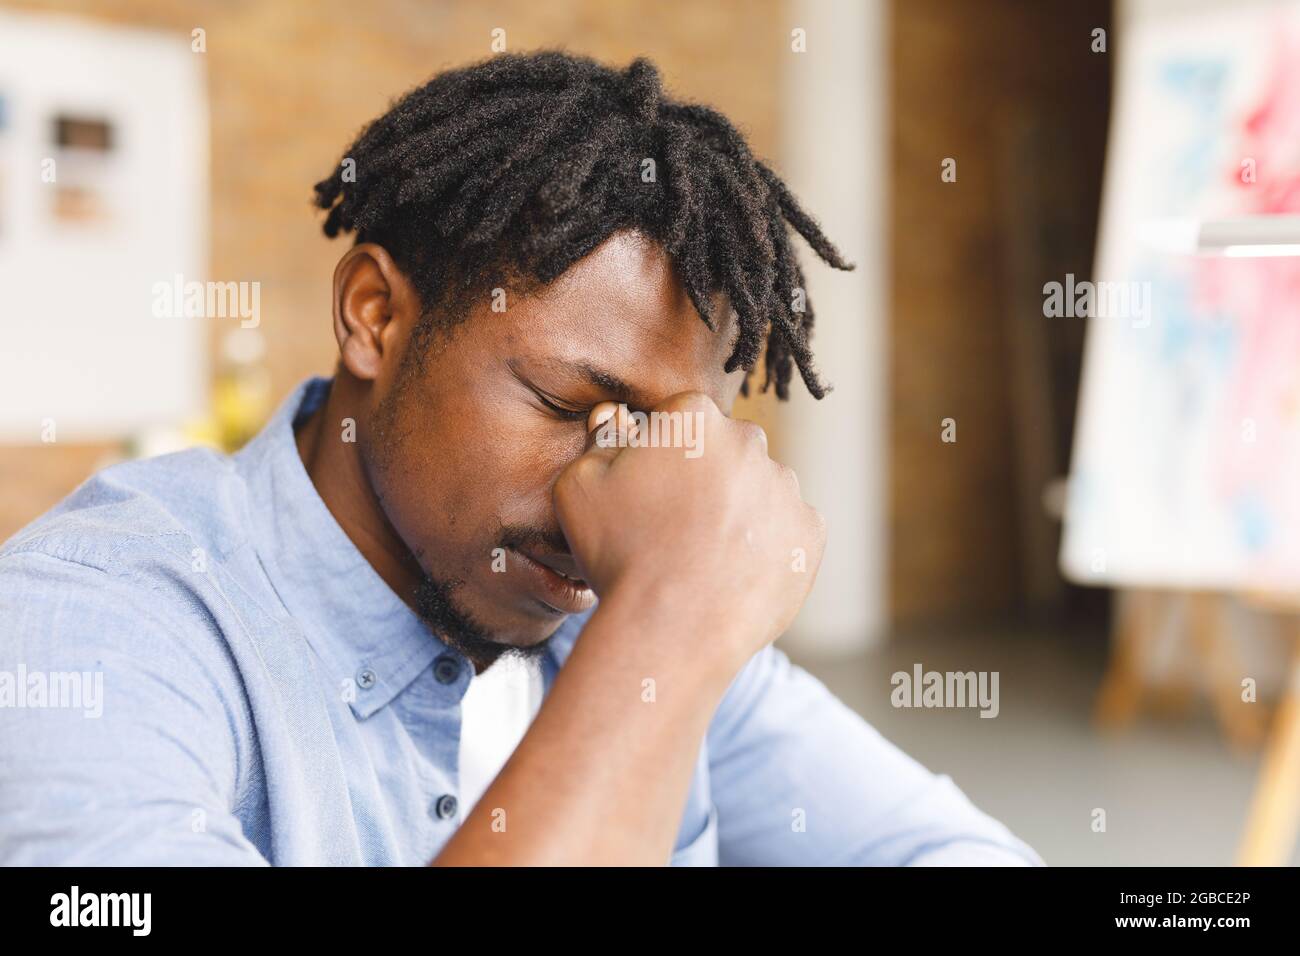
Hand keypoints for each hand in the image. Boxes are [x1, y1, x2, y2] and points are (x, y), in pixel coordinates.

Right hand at [552, 391, 825, 674]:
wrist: (673, 628)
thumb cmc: (620, 553)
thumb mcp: (579, 484)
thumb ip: (601, 440)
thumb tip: (619, 424)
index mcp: (694, 415)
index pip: (680, 420)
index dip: (660, 456)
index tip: (649, 491)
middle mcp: (750, 441)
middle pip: (726, 451)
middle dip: (706, 478)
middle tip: (675, 527)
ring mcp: (786, 487)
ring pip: (760, 490)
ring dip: (739, 512)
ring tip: (705, 557)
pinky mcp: (809, 532)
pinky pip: (787, 531)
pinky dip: (767, 547)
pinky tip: (734, 573)